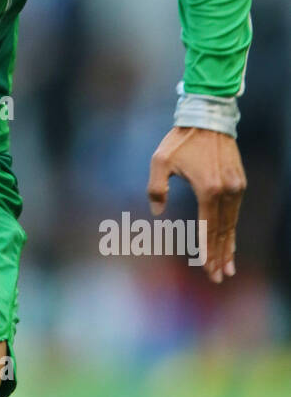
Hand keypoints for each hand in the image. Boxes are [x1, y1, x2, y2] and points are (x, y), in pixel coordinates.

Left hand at [147, 127, 245, 282]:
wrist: (208, 118)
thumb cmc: (181, 139)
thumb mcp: (160, 160)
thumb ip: (156, 187)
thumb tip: (157, 212)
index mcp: (208, 188)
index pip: (208, 227)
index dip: (207, 251)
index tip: (207, 270)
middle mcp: (226, 190)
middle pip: (223, 231)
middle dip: (220, 257)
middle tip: (218, 278)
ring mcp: (236, 187)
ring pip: (232, 224)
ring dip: (229, 247)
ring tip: (228, 269)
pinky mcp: (239, 182)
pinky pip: (235, 212)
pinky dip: (232, 229)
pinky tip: (230, 243)